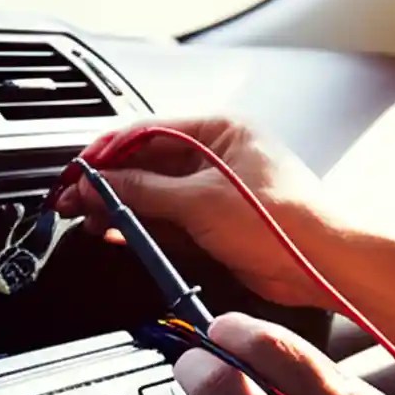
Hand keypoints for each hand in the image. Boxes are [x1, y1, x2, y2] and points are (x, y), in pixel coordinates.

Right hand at [54, 117, 341, 307]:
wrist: (320, 264)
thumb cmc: (282, 221)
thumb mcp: (201, 201)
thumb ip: (144, 192)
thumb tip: (101, 185)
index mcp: (218, 129)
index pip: (147, 131)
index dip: (107, 151)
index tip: (78, 172)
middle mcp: (215, 154)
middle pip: (146, 162)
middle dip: (108, 181)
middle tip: (73, 199)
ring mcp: (215, 189)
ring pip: (154, 192)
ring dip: (121, 205)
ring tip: (88, 218)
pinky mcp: (215, 221)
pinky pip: (168, 218)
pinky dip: (142, 225)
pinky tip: (116, 231)